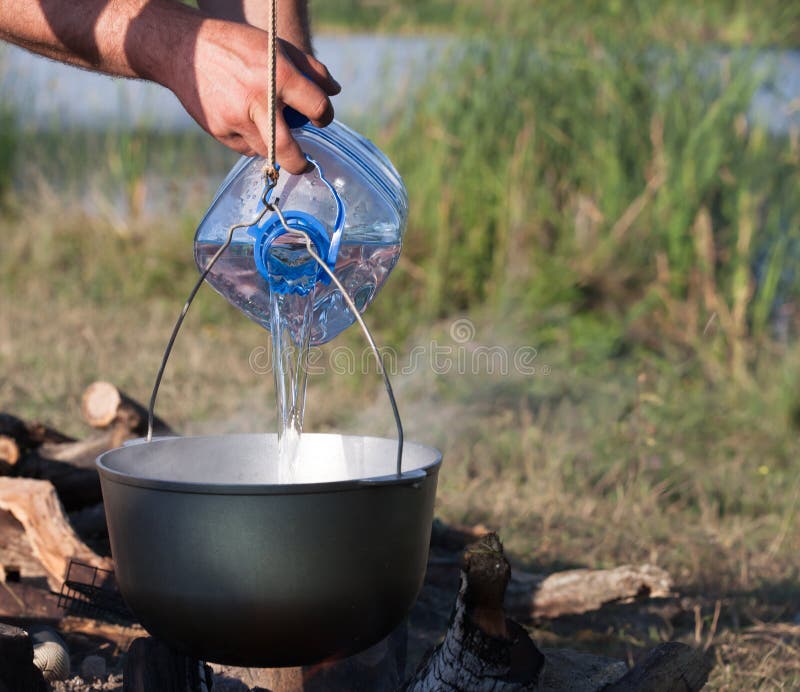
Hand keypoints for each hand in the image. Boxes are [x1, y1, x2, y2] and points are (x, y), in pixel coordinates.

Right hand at [168, 19, 339, 173]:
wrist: (183, 48)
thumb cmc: (237, 46)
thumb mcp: (276, 46)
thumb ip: (310, 69)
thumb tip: (334, 92)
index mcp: (278, 76)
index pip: (317, 107)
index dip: (324, 116)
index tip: (321, 119)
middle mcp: (258, 101)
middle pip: (288, 150)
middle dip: (301, 164)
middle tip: (306, 164)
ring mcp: (236, 119)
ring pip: (266, 151)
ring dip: (274, 147)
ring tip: (270, 128)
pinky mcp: (219, 130)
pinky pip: (245, 147)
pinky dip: (252, 140)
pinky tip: (244, 121)